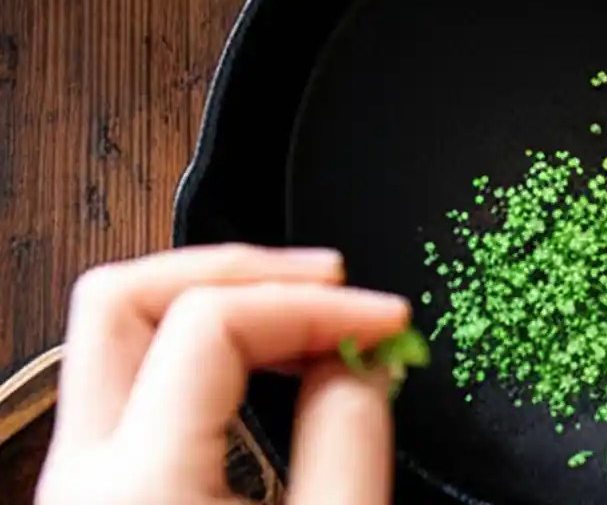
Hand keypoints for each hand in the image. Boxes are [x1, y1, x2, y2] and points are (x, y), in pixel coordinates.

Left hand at [36, 245, 411, 504]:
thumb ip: (350, 438)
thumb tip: (364, 356)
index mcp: (141, 484)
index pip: (214, 322)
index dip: (316, 302)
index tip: (383, 319)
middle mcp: (86, 475)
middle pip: (122, 296)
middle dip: (239, 268)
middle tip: (323, 278)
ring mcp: (79, 484)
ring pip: (120, 333)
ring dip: (219, 301)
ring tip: (307, 316)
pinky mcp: (98, 495)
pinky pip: (135, 384)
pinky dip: (205, 350)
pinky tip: (271, 364)